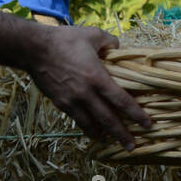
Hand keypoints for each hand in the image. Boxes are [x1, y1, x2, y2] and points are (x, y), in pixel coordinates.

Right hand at [24, 24, 152, 150]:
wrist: (33, 49)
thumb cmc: (64, 39)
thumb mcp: (93, 35)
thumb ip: (110, 42)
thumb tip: (118, 48)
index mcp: (97, 78)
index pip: (121, 101)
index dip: (136, 114)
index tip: (147, 124)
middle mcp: (86, 93)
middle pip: (108, 119)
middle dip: (122, 134)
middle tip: (132, 146)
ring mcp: (71, 100)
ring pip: (90, 124)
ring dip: (103, 135)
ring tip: (111, 142)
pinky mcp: (60, 103)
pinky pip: (76, 119)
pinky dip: (86, 127)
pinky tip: (91, 130)